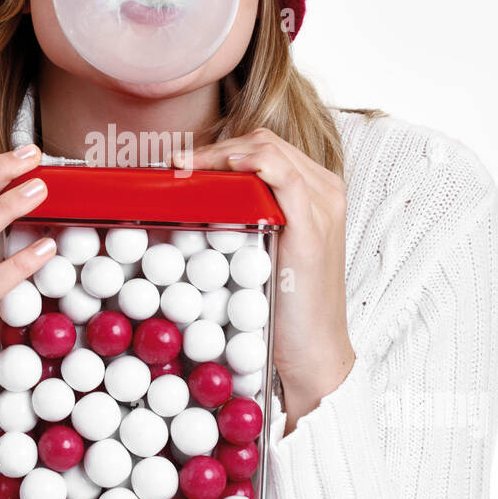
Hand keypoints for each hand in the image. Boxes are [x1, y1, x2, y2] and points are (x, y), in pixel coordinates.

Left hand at [175, 128, 354, 431]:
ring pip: (266, 149)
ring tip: (184, 169)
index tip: (178, 167)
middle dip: (212, 149)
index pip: (261, 149)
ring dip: (218, 153)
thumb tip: (190, 208)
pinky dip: (251, 161)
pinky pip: (282, 174)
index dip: (217, 150)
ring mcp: (321, 204)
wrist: (314, 355)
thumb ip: (243, 224)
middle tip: (173, 168)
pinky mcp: (312, 225)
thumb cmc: (284, 311)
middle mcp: (323, 190)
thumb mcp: (264, 255)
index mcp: (315, 192)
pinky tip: (224, 167)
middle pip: (262, 143)